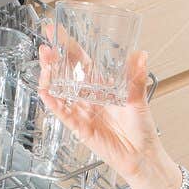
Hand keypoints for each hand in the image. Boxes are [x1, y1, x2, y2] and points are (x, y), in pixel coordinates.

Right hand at [37, 43, 179, 188]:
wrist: (141, 156)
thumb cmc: (142, 130)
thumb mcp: (139, 100)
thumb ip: (137, 78)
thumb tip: (141, 56)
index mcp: (103, 87)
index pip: (82, 62)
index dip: (70, 46)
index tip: (60, 31)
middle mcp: (90, 97)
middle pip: (66, 72)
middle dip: (55, 55)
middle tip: (47, 39)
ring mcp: (82, 111)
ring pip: (60, 89)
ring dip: (50, 73)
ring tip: (45, 58)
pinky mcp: (78, 127)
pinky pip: (61, 111)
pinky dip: (52, 100)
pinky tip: (46, 88)